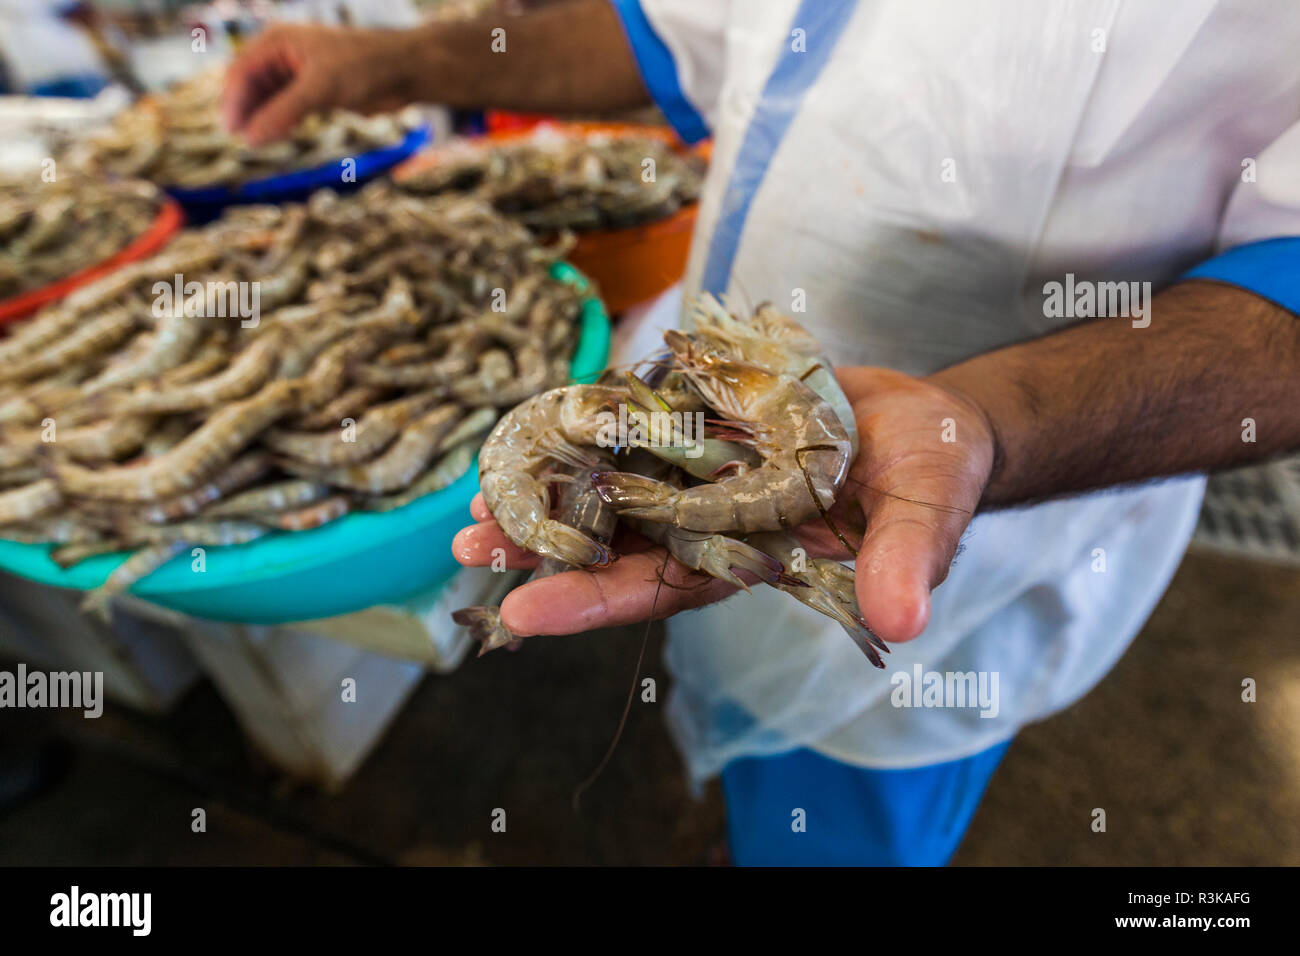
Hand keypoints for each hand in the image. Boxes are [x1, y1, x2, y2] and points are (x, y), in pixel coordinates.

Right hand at [222, 24, 411, 144]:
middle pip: (251, 86)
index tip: (231, 130)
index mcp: (278, 41)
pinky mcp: (314, 92)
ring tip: (256, 144)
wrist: (403, 72)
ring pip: (268, 100)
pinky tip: (276, 138)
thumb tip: (251, 138)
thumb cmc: (364, 66)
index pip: (241, 70)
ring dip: (262, 120)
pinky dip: (280, 123)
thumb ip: (284, 112)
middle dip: (246, 111)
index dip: (233, 100)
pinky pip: (286, 109)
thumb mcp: (320, 88)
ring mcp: (298, 74)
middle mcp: (283, 55)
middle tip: (241, 141)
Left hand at [452, 367, 996, 643]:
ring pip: (617, 484)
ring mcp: (706, 469)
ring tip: (482, 488)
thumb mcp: (927, 512)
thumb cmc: (932, 472)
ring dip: (554, 486)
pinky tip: (539, 419)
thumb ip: (906, 561)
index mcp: (755, 558)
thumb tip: (904, 618)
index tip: (524, 614)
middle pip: (619, 541)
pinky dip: (592, 422)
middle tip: (473, 542)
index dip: (597, 602)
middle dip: (548, 546)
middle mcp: (716, 520)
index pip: (665, 591)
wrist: (926, 417)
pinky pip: (639, 423)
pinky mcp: (707, 418)